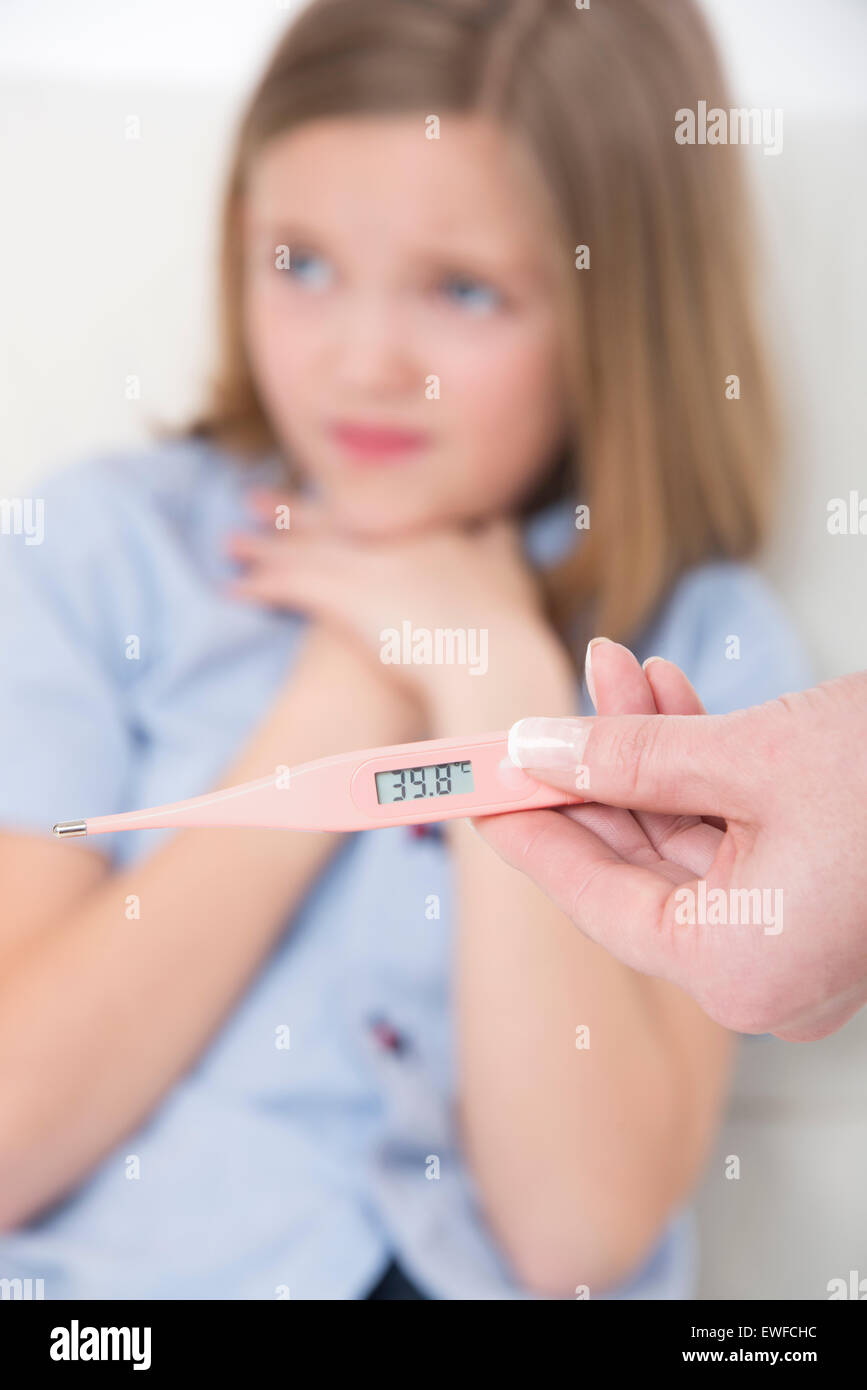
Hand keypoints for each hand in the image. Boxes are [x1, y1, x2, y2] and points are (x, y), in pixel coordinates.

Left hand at [224, 487, 550, 707]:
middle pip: (329, 519)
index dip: (341, 501)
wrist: (492, 656)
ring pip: (302, 549)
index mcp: (427, 528)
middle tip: (253, 499)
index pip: (374, 507)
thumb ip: (501, 543)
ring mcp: (365, 564)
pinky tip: (233, 589)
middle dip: (289, 511)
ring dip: (263, 546)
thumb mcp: (511, 571)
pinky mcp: (344, 598)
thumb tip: (503, 522)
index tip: (315, 493)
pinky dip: (260, 587)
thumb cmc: (507, 624)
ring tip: (230, 541)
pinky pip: (290, 589)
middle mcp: (389, 537)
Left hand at [472, 638, 866, 1042]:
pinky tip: (664, 697)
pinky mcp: (817, 895)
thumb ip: (630, 757)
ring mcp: (794, 935)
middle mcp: (762, 970)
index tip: (476, 792)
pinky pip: (732, 832)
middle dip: (592, 769)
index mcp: (738, 968)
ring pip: (683, 837)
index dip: (532, 835)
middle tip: (542, 708)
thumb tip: (536, 747)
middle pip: (637, 865)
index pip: (598, 900)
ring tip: (615, 668)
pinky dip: (697, 766)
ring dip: (645, 751)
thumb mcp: (749, 757)